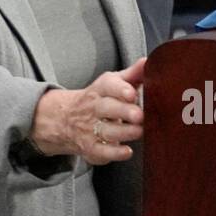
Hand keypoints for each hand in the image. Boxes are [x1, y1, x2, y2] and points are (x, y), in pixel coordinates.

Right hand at [30, 57, 145, 164]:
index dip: (120, 89)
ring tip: (139, 131)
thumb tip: (149, 62)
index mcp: (101, 89)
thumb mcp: (113, 83)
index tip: (132, 93)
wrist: (66, 118)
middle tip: (139, 115)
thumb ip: (133, 74)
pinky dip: (114, 153)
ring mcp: (91, 128)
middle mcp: (94, 108)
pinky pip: (102, 152)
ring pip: (107, 131)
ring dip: (124, 132)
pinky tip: (127, 151)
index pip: (109, 86)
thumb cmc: (100, 99)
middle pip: (107, 108)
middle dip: (123, 111)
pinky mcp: (92, 147)